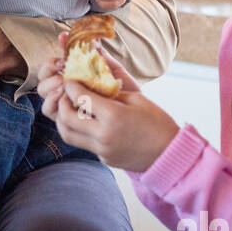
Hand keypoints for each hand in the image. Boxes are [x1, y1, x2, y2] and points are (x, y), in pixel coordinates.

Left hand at [38, 32, 178, 171]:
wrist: (170, 153)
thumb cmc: (157, 122)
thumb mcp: (136, 98)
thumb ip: (110, 88)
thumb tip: (93, 71)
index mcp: (113, 116)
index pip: (80, 97)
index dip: (71, 86)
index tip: (70, 79)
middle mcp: (103, 134)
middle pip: (66, 117)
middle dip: (61, 102)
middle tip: (66, 93)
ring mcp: (101, 149)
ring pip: (67, 134)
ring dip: (63, 119)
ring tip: (69, 108)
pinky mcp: (103, 158)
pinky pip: (81, 143)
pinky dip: (77, 130)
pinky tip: (84, 120)